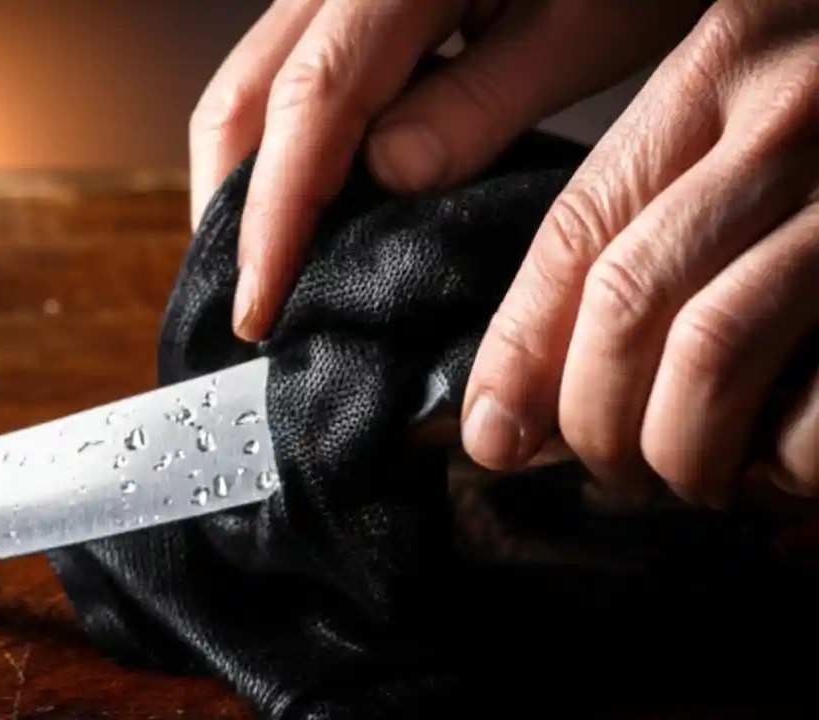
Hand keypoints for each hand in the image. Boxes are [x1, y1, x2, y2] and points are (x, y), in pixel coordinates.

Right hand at [190, 0, 705, 340]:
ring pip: (251, 88)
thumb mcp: (582, 32)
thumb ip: (480, 104)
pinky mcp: (348, 5)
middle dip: (232, 209)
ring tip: (269, 270)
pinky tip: (305, 206)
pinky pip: (285, 79)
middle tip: (252, 305)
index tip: (263, 306)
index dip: (276, 215)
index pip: (309, 103)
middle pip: (245, 95)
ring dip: (248, 184)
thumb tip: (385, 178)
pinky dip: (280, 151)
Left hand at [463, 0, 818, 505]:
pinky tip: (782, 463)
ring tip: (685, 475)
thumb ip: (643, 210)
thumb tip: (531, 384)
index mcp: (722, 66)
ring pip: (712, 349)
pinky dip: (788, 458)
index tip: (494, 432)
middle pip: (629, 299)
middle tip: (606, 468)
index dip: (519, 351)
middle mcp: (794, 115)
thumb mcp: (742, 109)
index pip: (579, 231)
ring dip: (677, 447)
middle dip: (593, 416)